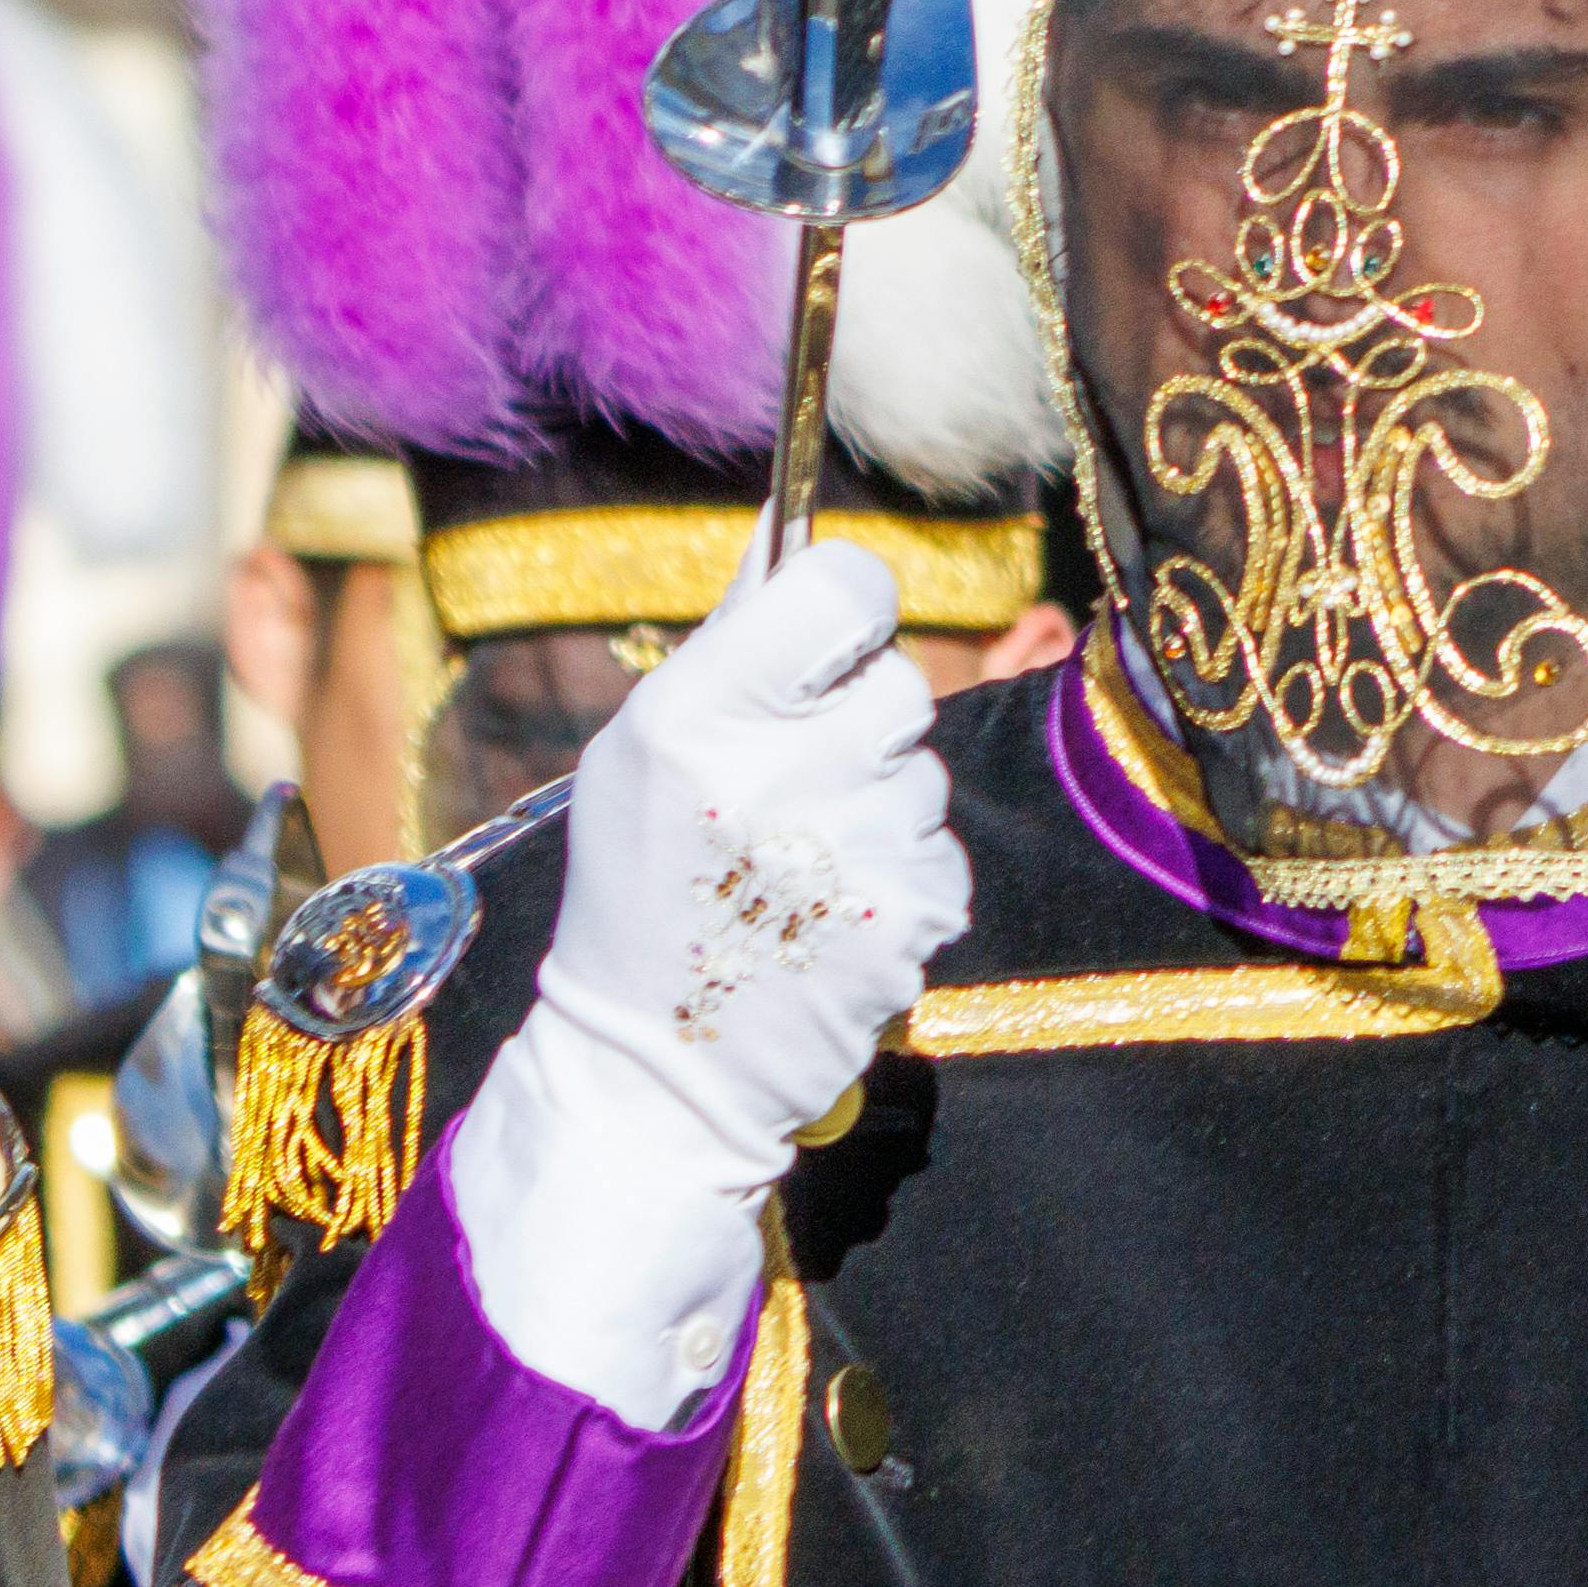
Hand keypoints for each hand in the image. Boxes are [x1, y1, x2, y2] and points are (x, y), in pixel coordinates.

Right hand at [439, 540, 971, 1429]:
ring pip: (923, 773)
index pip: (842, 585)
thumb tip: (786, 513)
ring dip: (878, 811)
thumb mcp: (647, 750)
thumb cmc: (646, 889)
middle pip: (899, 682)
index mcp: (692, 715)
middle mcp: (772, 773)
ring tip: (796, 871)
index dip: (845, 613)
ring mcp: (846, 847)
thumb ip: (734, 631)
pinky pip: (941, 853)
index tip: (822, 653)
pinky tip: (831, 919)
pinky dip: (900, 881)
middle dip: (861, 727)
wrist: (651, 1073)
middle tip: (790, 794)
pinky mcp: (907, 914)